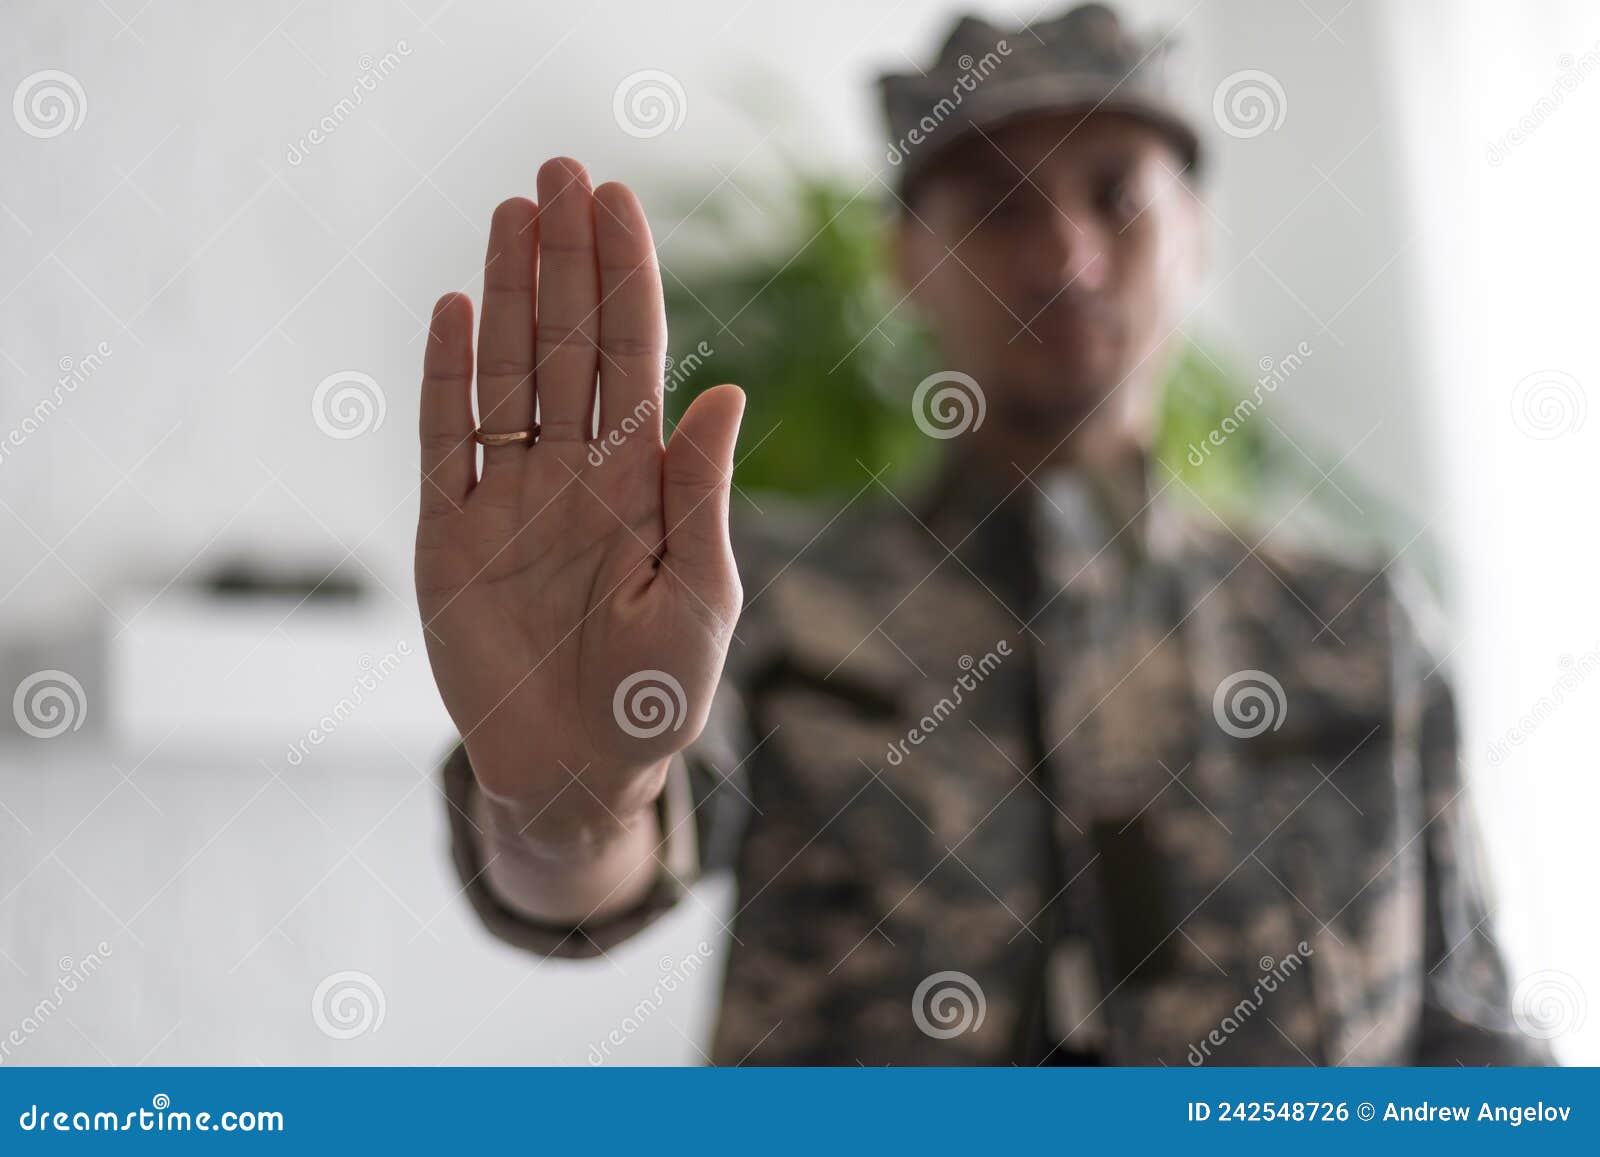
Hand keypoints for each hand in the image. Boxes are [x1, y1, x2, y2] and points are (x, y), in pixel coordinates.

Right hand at [414, 157, 743, 828]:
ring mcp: (509, 497)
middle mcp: (574, 472)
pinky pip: (444, 441)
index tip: (618, 203)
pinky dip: (445, 378)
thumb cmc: (655, 697)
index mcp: (638, 482)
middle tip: (559, 171)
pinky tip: (453, 311)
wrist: (574, 773)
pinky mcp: (449, 534)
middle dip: (565, 260)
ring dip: (506, 294)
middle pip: (566, 345)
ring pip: (506, 373)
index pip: (632, 357)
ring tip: (511, 214)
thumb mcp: (698, 597)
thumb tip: (726, 391)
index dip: (625, 280)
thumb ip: (701, 495)